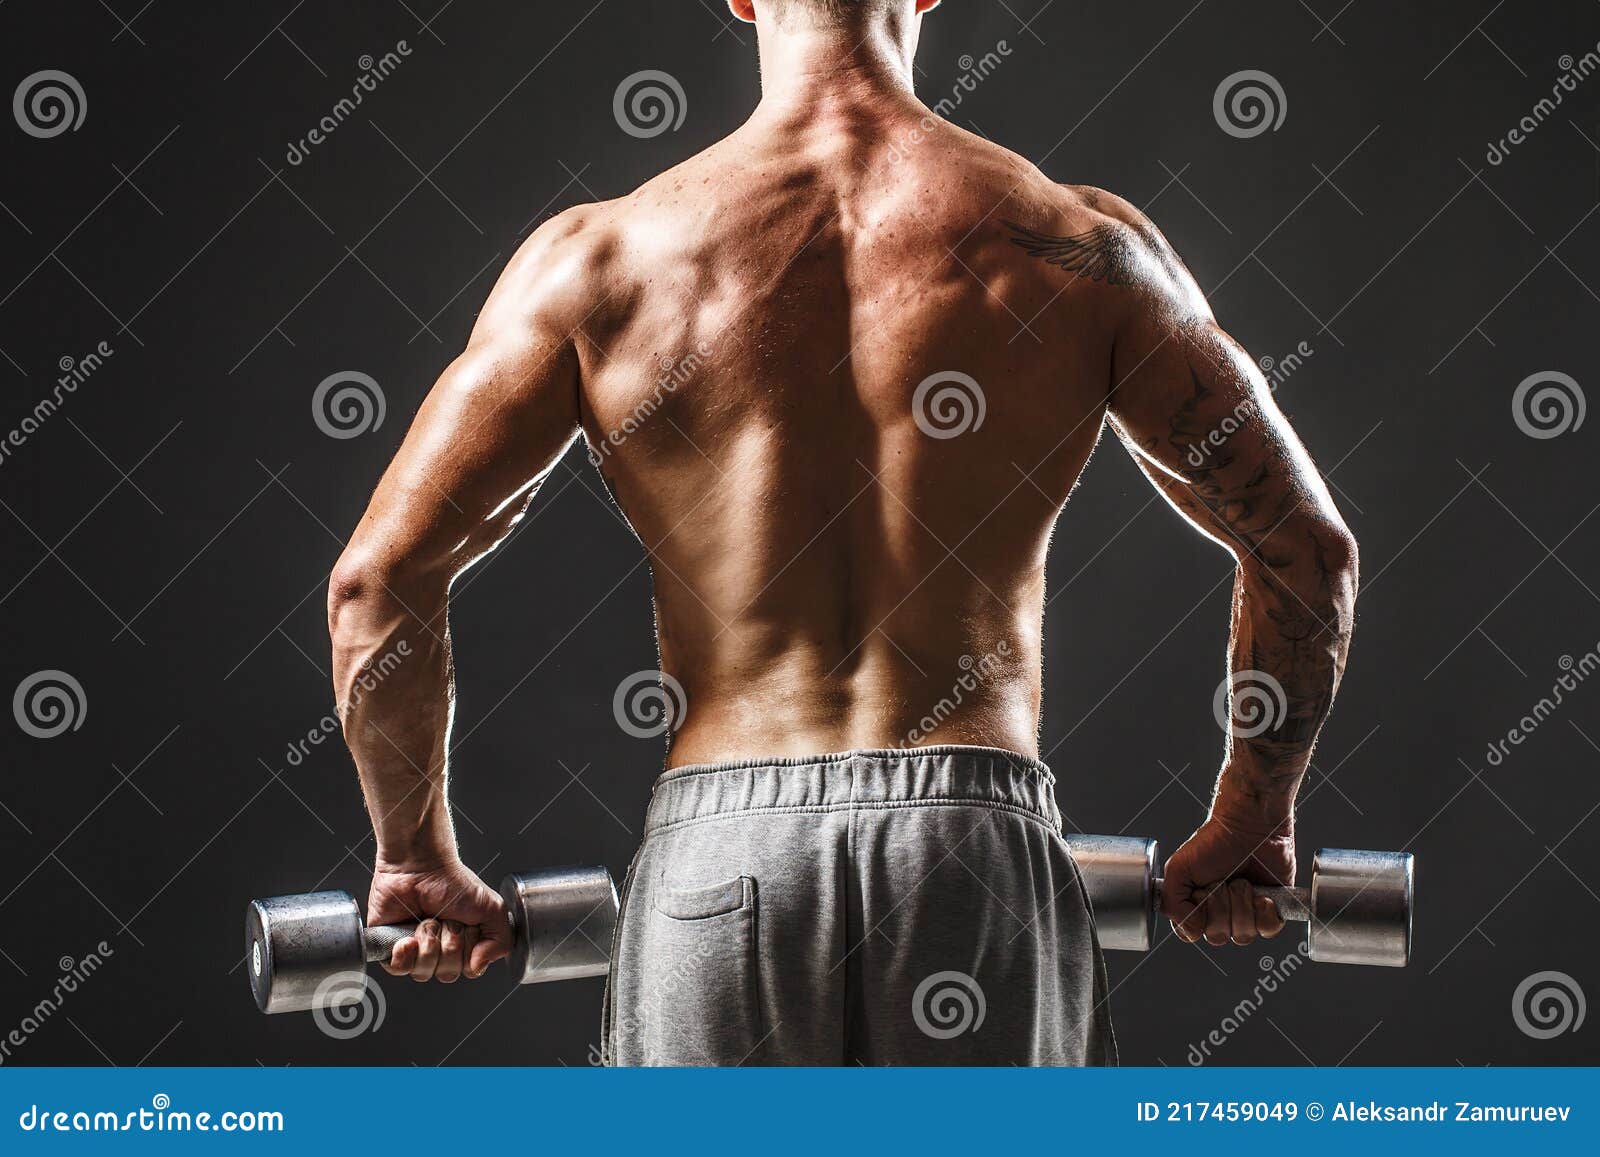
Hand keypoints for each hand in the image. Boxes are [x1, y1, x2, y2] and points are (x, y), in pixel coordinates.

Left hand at [366, 858, 512, 981]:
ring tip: (427, 920)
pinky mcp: (391, 948)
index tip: (467, 926)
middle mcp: (441, 950)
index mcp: (465, 944)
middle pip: (447, 973)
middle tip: (445, 919)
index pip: (469, 969)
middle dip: (448, 944)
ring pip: (423, 972)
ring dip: (428, 942)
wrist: (419, 866)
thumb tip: (479, 966)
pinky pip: (399, 969)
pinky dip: (404, 954)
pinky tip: (407, 937)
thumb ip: (501, 941)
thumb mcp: (492, 908)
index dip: (468, 950)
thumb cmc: (452, 881)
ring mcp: (415, 951)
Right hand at [1160, 815, 1295, 946]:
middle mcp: (1220, 914)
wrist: (1249, 827)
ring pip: (1243, 935)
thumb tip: (1191, 932)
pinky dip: (1265, 911)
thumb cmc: (1212, 843)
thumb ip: (1171, 903)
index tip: (1200, 893)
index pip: (1191, 933)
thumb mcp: (1178, 869)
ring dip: (1242, 904)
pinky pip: (1268, 930)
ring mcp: (1246, 913)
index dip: (1197, 917)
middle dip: (1221, 906)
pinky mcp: (1271, 911)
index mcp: (1196, 906)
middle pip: (1218, 936)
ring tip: (1243, 881)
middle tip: (1223, 881)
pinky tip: (1262, 894)